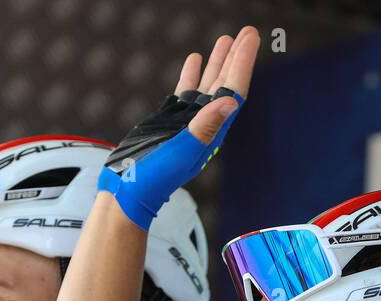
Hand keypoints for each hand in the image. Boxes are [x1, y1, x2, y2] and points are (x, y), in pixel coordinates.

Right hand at [99, 25, 260, 229]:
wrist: (130, 189)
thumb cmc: (155, 176)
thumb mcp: (181, 149)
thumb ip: (204, 126)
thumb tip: (231, 102)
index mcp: (212, 130)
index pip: (234, 91)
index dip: (243, 64)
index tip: (250, 39)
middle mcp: (204, 123)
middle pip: (226, 84)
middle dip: (237, 58)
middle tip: (248, 31)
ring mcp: (187, 120)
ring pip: (208, 85)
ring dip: (218, 62)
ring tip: (226, 39)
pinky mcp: (170, 119)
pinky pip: (186, 91)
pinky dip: (192, 74)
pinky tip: (194, 59)